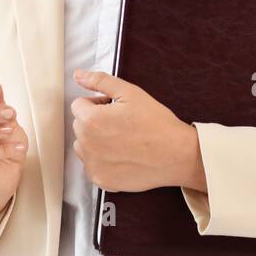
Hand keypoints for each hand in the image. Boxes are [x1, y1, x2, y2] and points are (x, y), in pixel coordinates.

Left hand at [70, 69, 204, 192]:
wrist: (176, 155)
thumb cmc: (157, 124)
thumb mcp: (130, 93)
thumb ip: (101, 81)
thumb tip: (79, 76)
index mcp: (91, 120)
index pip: (78, 105)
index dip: (96, 103)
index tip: (112, 108)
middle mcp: (87, 144)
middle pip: (80, 125)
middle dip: (95, 121)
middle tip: (120, 123)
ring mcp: (93, 164)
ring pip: (84, 146)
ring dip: (95, 141)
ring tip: (121, 140)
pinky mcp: (101, 179)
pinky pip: (92, 166)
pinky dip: (102, 161)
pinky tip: (121, 156)